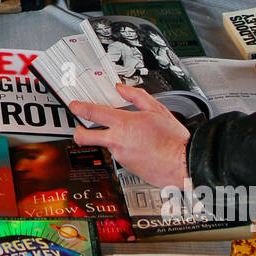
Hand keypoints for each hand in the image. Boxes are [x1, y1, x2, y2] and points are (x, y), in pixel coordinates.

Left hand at [69, 84, 189, 188]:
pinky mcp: (125, 167)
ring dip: (111, 140)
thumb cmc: (173, 139)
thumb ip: (137, 96)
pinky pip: (119, 155)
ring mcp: (120, 155)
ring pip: (106, 145)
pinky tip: (138, 146)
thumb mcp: (157, 109)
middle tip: (79, 129)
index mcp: (124, 124)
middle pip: (86, 137)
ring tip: (130, 137)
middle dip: (78, 133)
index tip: (74, 106)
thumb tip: (122, 89)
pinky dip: (125, 149)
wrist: (181, 164)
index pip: (94, 113)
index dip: (80, 108)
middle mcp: (118, 141)